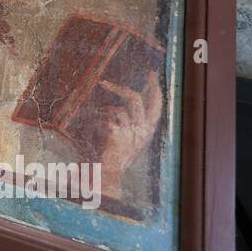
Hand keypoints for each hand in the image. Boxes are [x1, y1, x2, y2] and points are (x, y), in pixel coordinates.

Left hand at [95, 74, 162, 197]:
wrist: (110, 174)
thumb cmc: (118, 157)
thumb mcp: (130, 140)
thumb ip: (131, 124)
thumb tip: (121, 107)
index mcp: (147, 131)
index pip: (156, 106)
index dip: (155, 90)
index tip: (152, 76)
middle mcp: (142, 131)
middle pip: (136, 100)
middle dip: (122, 88)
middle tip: (105, 82)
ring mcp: (131, 133)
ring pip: (118, 109)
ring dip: (103, 112)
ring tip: (95, 117)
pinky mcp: (118, 135)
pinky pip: (107, 120)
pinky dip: (99, 122)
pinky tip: (95, 128)